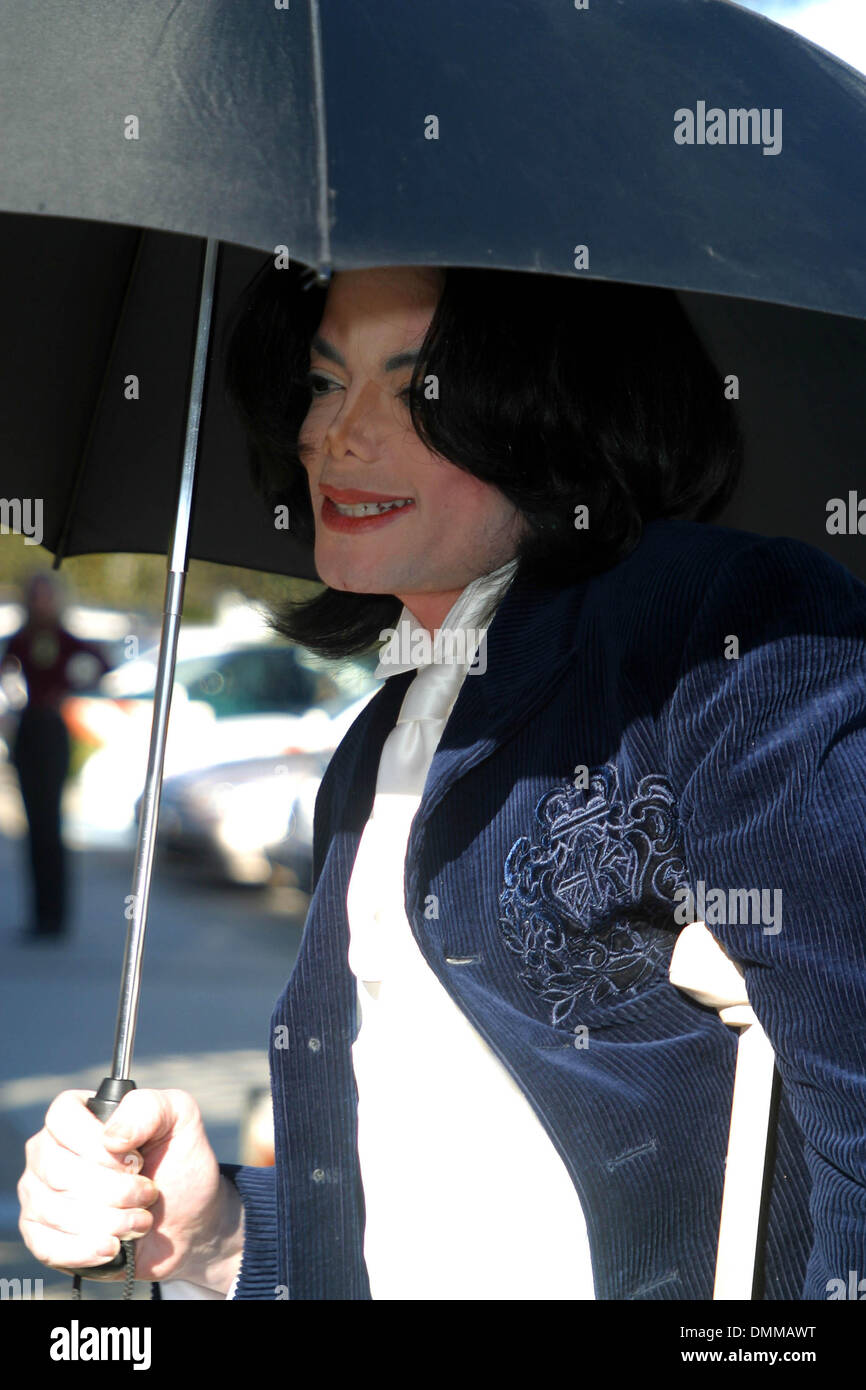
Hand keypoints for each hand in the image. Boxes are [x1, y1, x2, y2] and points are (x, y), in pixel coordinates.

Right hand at [18, 1088, 242, 1289]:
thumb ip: (149, 1108)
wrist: (187, 1223)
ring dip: (108, 1221)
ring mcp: (40, 1194)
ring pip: (52, 1209)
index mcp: (79, 1113)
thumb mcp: (180, 1119)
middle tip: (148, 1194)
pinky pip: (45, 1246)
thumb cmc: (180, 1164)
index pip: (62, 1117)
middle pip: (57, 1168)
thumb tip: (112, 1136)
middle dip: (114, 1189)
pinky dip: (83, 1249)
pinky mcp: (41, 1236)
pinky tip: (112, 1247)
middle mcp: (50, 1150)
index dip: (96, 1143)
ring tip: (140, 1221)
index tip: (135, 1161)